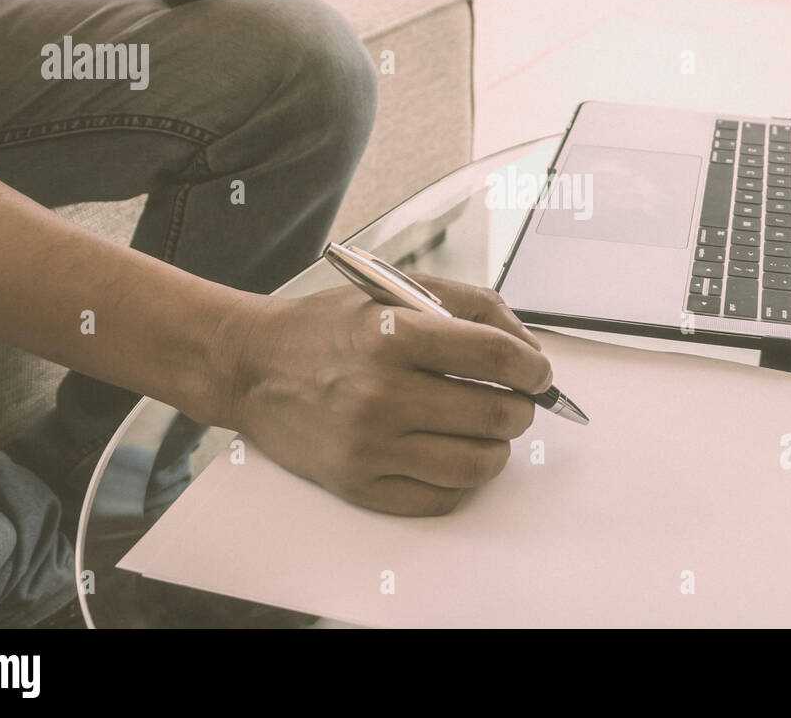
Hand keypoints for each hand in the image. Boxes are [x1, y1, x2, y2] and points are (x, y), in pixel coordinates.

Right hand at [214, 276, 551, 515]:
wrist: (252, 366)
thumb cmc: (329, 328)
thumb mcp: (396, 291)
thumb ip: (471, 306)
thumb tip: (529, 350)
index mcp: (392, 336)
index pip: (496, 357)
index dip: (533, 367)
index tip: (538, 373)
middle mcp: (379, 393)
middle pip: (495, 414)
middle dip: (522, 408)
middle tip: (516, 401)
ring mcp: (368, 445)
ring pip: (475, 464)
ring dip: (498, 448)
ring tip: (486, 430)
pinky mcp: (357, 484)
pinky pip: (439, 498)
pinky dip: (461, 480)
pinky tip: (452, 454)